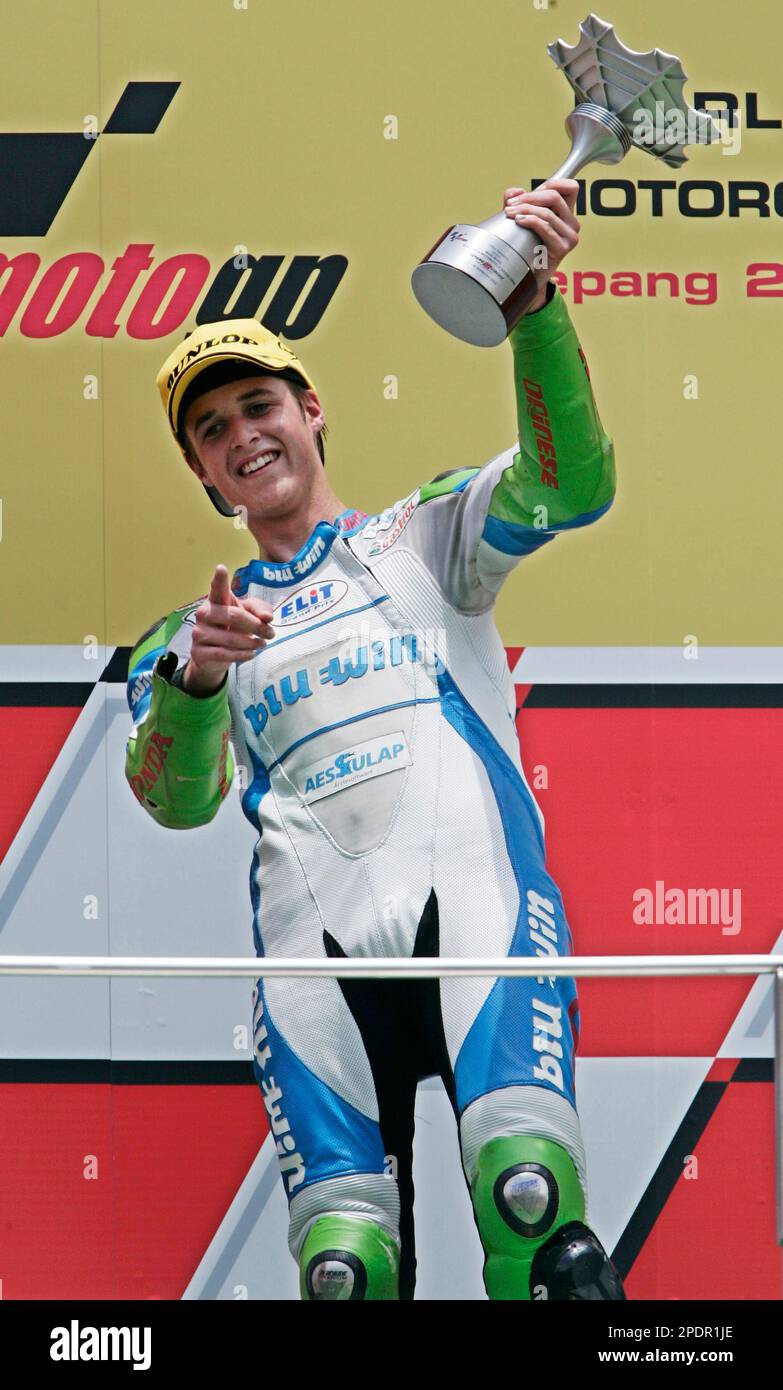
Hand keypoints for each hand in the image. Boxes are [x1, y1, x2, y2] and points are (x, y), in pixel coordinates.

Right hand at [183, 564, 274, 693]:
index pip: (217, 588)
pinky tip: (251, 654)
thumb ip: (261, 610)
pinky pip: (224, 654)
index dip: (219, 579)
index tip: (221, 568)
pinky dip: (242, 655)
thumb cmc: (233, 628)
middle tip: (270, 633)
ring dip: (252, 643)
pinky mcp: (199, 652)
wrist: (213, 657)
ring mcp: (199, 633)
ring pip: (231, 638)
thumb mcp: (249, 615)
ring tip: (262, 644)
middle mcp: (204, 614)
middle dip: (257, 626)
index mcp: (216, 600)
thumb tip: (267, 618)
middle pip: (235, 616)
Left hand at [502, 178, 580, 310]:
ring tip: (510, 213)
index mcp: (566, 215)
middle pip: (555, 196)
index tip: (531, 193)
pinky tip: (519, 221)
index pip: (570, 187)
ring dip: (525, 209)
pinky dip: (530, 221)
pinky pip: (545, 227)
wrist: (527, 280)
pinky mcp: (562, 248)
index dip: (552, 183)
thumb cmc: (525, 250)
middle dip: (530, 197)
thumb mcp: (521, 222)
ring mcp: (569, 237)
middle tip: (513, 204)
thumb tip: (515, 191)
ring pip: (547, 212)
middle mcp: (572, 225)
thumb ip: (517, 203)